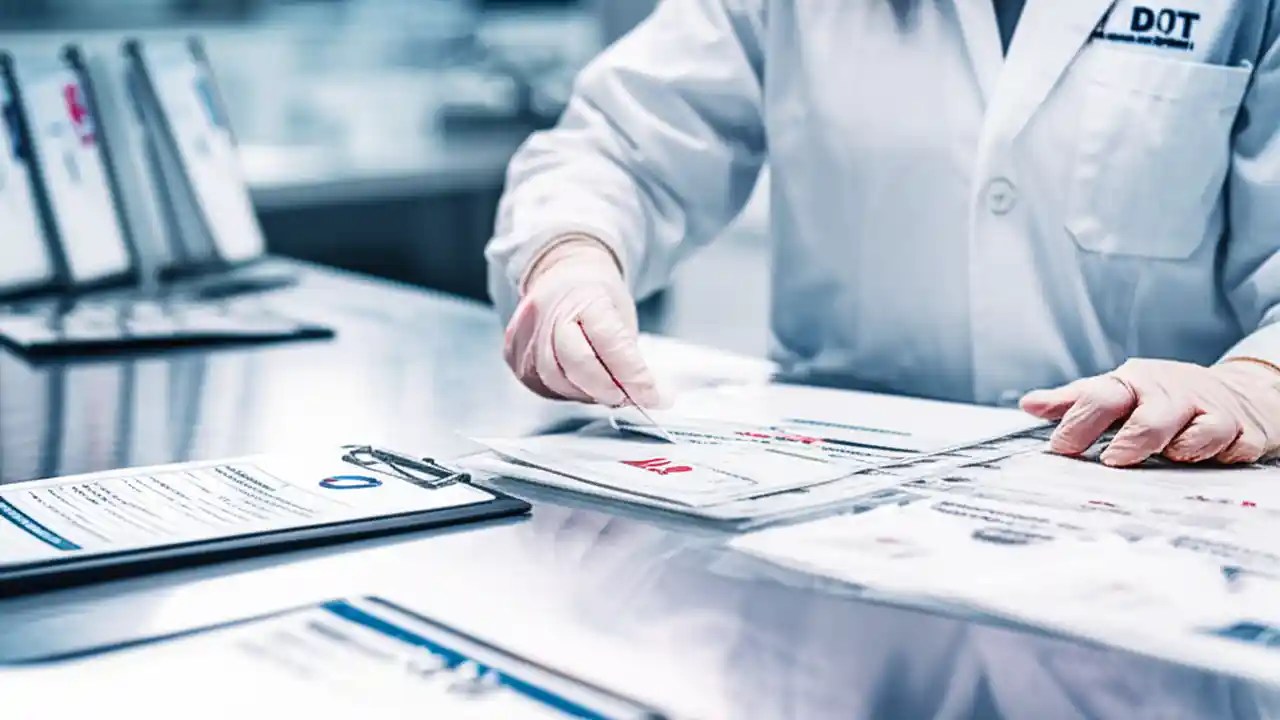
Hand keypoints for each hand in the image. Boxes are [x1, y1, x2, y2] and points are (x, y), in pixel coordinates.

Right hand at [503, 237, 661, 406]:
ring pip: (557, 380)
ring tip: (608, 391)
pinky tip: (582, 387)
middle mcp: (547, 312)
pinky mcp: (514, 355)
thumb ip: (629, 356)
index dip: (631, 372)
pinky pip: (541, 385)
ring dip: (588, 393)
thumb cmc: (595, 297)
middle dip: (606, 387)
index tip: (651, 394)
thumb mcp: (621, 314)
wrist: (560, 276)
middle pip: (576, 361)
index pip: (608, 339)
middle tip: (629, 397)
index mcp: (582, 294)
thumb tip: (646, 396)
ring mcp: (525, 334)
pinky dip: (568, 392)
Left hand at [1020, 358, 1279, 466]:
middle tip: (1114, 461)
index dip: (1079, 422)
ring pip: (1203, 430)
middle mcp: (1172, 396)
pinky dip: (1227, 453)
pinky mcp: (1245, 431)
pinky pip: (1238, 446)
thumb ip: (1073, 402)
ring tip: (1172, 455)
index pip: (1102, 397)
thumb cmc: (1161, 396)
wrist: (1237, 390)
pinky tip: (1217, 459)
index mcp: (1134, 385)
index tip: (1061, 447)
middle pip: (1152, 415)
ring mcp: (1211, 413)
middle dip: (1134, 438)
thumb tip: (1028, 405)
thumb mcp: (1117, 392)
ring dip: (1186, 446)